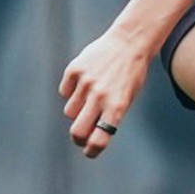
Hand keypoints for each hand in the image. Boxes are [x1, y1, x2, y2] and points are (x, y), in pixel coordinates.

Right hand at [58, 29, 150, 158]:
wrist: (129, 42)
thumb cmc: (130, 74)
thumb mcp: (128, 96)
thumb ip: (110, 115)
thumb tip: (90, 135)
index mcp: (118, 106)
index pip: (100, 139)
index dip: (92, 150)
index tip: (89, 152)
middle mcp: (100, 96)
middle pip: (77, 131)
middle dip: (78, 138)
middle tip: (81, 137)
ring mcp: (85, 83)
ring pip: (69, 111)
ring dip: (77, 110)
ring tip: (90, 96)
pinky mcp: (74, 70)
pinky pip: (64, 92)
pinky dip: (71, 91)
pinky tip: (85, 81)